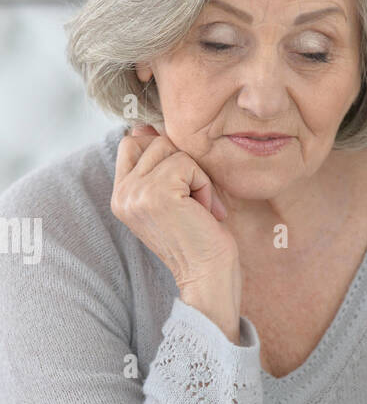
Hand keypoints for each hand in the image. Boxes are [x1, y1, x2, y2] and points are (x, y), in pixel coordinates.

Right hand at [112, 124, 240, 339]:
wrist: (208, 277)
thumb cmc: (199, 239)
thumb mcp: (172, 198)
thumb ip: (155, 165)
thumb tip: (144, 126)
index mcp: (120, 196)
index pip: (131, 143)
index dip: (162, 151)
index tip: (182, 185)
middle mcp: (122, 194)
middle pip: (155, 141)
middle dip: (184, 165)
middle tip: (195, 202)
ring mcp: (136, 193)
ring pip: (172, 149)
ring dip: (196, 176)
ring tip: (199, 208)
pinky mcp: (156, 193)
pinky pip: (187, 163)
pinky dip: (204, 185)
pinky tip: (204, 212)